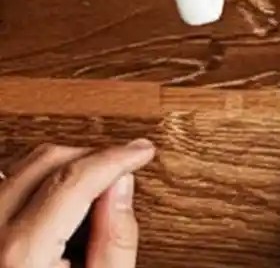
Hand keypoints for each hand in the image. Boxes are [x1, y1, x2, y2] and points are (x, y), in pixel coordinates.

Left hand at [0, 139, 154, 267]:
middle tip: (124, 163)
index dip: (116, 158)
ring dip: (60, 165)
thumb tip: (122, 187)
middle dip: (92, 156)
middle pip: (45, 161)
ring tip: (94, 180)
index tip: (140, 152)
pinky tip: (55, 195)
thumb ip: (114, 242)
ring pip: (19, 167)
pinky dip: (31, 181)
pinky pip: (3, 188)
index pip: (74, 179)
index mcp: (22, 252)